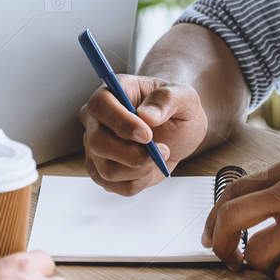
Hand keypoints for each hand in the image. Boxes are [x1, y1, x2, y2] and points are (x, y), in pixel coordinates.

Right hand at [78, 76, 207, 194]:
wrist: (177, 128)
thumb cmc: (174, 107)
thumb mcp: (183, 96)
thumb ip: (166, 99)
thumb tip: (147, 116)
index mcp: (110, 93)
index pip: (100, 106)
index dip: (121, 122)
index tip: (147, 135)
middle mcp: (96, 121)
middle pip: (97, 142)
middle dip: (133, 154)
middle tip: (162, 150)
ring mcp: (96, 149)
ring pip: (107, 170)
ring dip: (141, 169)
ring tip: (162, 154)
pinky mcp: (103, 172)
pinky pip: (118, 186)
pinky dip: (141, 181)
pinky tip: (151, 166)